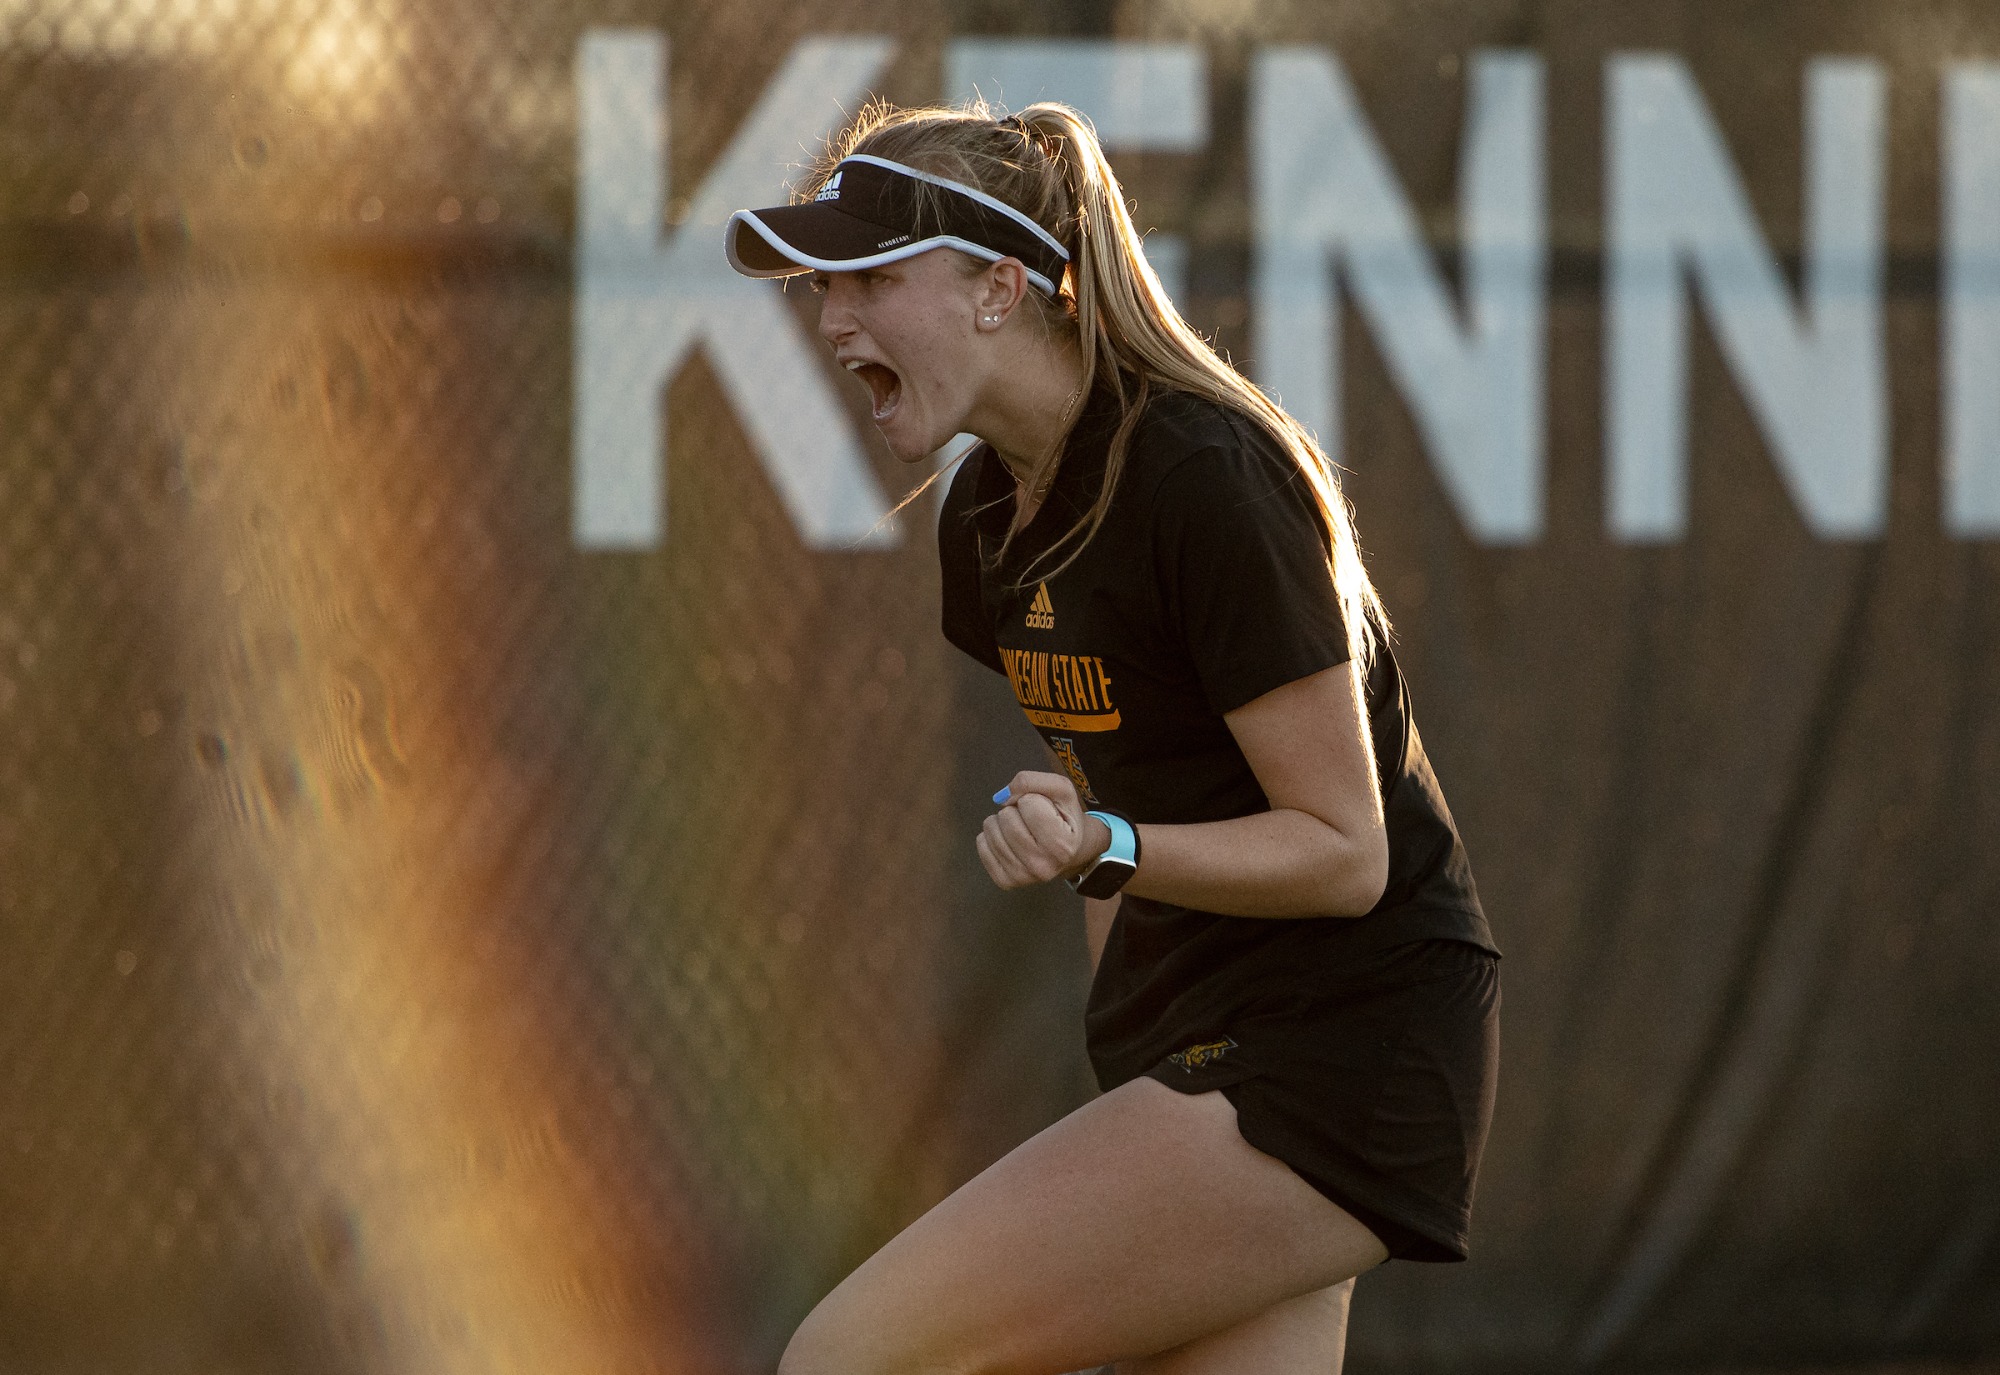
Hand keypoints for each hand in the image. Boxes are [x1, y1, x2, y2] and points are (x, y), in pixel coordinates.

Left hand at [976, 771, 1108, 889]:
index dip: (1033, 798)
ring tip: (1020, 828)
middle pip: (1006, 818)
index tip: (1044, 809)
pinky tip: (1009, 840)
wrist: (1072, 852)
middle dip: (1015, 809)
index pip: (1028, 803)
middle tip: (1029, 819)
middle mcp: (1042, 866)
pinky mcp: (1004, 881)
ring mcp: (1022, 877)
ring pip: (990, 829)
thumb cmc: (1066, 817)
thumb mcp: (1061, 790)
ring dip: (1002, 821)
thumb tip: (1002, 796)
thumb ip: (1033, 781)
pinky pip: (981, 844)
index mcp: (1062, 845)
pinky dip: (991, 835)